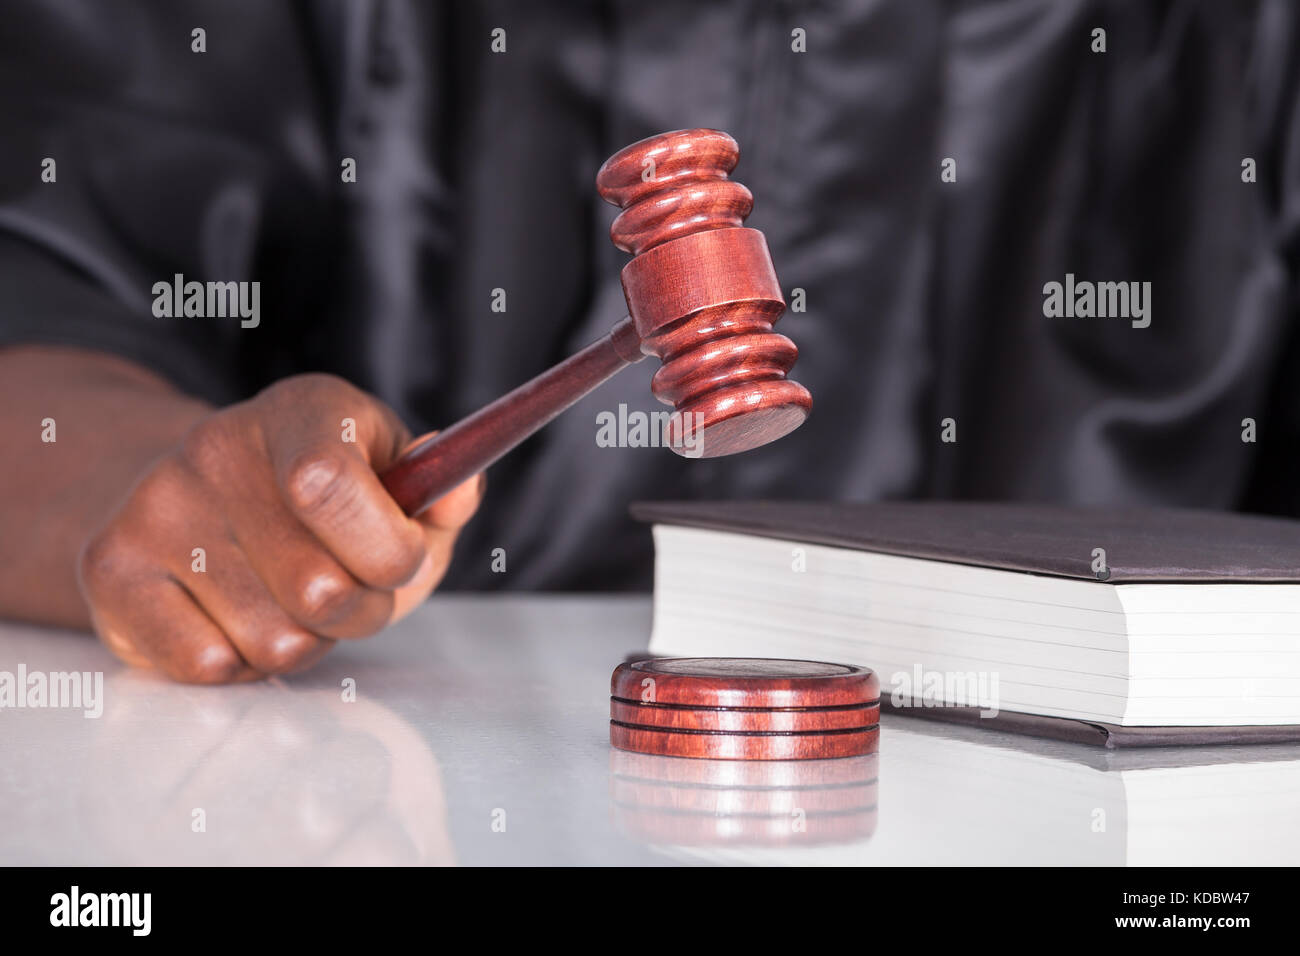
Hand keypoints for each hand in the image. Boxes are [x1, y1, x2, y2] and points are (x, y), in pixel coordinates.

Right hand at [77, 373, 482, 682]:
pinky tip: (236, 619)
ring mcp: (156, 504)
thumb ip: (443, 498)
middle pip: (320, 589)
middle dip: (359, 612)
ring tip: (288, 601)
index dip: (385, 550)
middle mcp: (218, 445)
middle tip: (347, 590)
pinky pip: (208, 664)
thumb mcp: (401, 491)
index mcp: (305, 411)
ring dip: (302, 643)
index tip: (399, 559)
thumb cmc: (329, 510)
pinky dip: (240, 663)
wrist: (200, 500)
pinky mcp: (111, 567)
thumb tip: (459, 490)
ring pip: (272, 639)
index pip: (331, 485)